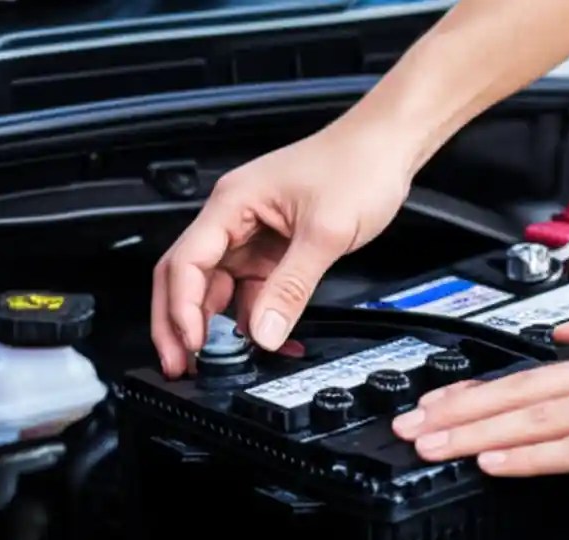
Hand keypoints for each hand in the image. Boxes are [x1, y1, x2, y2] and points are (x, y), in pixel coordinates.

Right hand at [151, 124, 413, 376]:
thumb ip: (291, 287)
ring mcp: (254, 232)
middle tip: (181, 363)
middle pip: (189, 277)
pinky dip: (254, 315)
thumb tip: (264, 331)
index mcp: (233, 203)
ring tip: (221, 362)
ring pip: (220, 286)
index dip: (181, 308)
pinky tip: (263, 339)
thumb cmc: (358, 164)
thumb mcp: (325, 233)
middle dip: (180, 323)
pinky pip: (253, 287)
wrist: (388, 146)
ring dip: (218, 325)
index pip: (186, 262)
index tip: (191, 344)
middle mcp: (235, 217)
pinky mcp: (276, 246)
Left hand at [391, 305, 568, 505]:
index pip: (530, 371)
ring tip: (437, 446)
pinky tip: (497, 461)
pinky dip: (532, 455)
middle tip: (413, 427)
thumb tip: (564, 333)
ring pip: (543, 418)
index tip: (432, 405)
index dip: (475, 390)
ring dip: (481, 435)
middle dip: (460, 412)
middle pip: (524, 392)